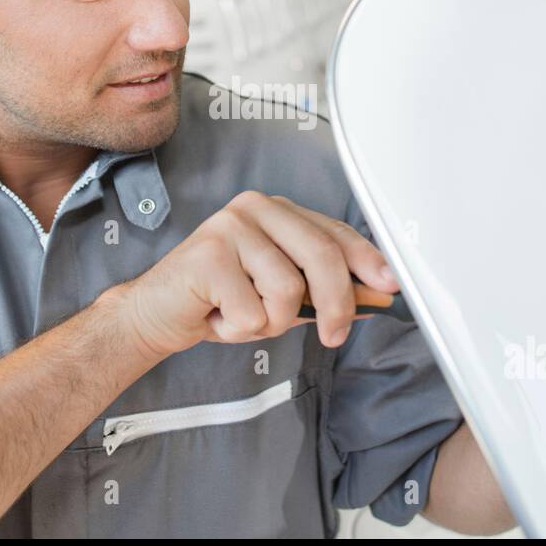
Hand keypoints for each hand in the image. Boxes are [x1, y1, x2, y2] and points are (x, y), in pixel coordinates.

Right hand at [113, 191, 398, 359]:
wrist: (155, 314)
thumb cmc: (220, 301)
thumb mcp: (280, 295)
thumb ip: (321, 291)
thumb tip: (374, 296)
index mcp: (276, 210)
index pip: (334, 232)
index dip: (366, 261)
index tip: (389, 286)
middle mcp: (255, 209)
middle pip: (320, 256)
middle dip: (337, 304)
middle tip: (334, 337)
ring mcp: (230, 227)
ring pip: (287, 291)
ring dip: (268, 322)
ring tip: (241, 314)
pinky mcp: (208, 255)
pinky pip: (252, 312)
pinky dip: (238, 330)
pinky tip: (217, 316)